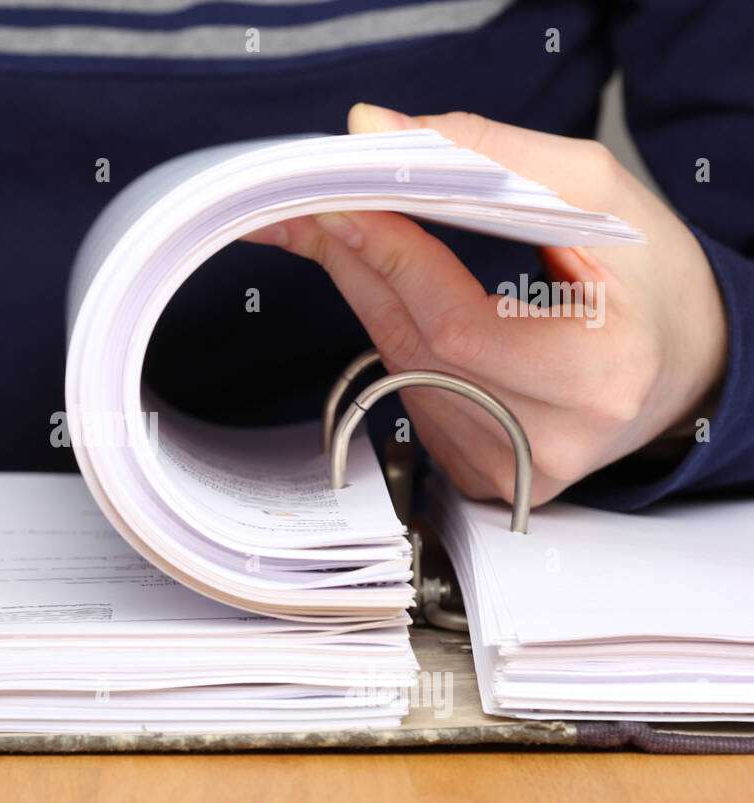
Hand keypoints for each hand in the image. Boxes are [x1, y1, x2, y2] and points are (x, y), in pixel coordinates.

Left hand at [245, 104, 727, 504]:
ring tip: (358, 239)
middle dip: (360, 263)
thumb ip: (493, 156)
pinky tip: (402, 299)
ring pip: (403, 369)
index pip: (457, 324)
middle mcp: (550, 440)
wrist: (682, 363)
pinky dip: (397, 336)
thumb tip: (383, 134)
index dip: (390, 257)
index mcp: (598, 376)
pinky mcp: (482, 471)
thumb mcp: (600, 193)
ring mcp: (510, 466)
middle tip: (316, 207)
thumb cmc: (651, 280)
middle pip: (414, 346)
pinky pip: (413, 393)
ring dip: (371, 295)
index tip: (342, 201)